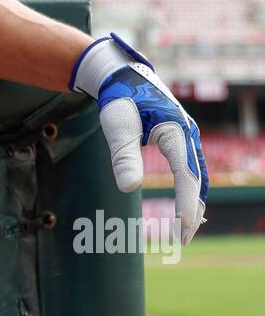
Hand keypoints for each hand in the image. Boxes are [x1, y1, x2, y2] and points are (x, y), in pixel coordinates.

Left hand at [71, 33, 208, 245]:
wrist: (122, 76)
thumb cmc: (119, 99)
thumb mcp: (117, 126)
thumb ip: (123, 156)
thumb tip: (129, 189)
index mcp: (176, 131)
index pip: (186, 175)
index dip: (185, 204)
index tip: (181, 230)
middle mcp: (188, 134)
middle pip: (198, 179)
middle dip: (192, 210)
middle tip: (181, 240)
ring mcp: (188, 136)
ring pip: (198, 175)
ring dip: (194, 202)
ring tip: (184, 231)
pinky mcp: (182, 139)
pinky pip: (192, 169)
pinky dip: (191, 190)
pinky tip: (185, 207)